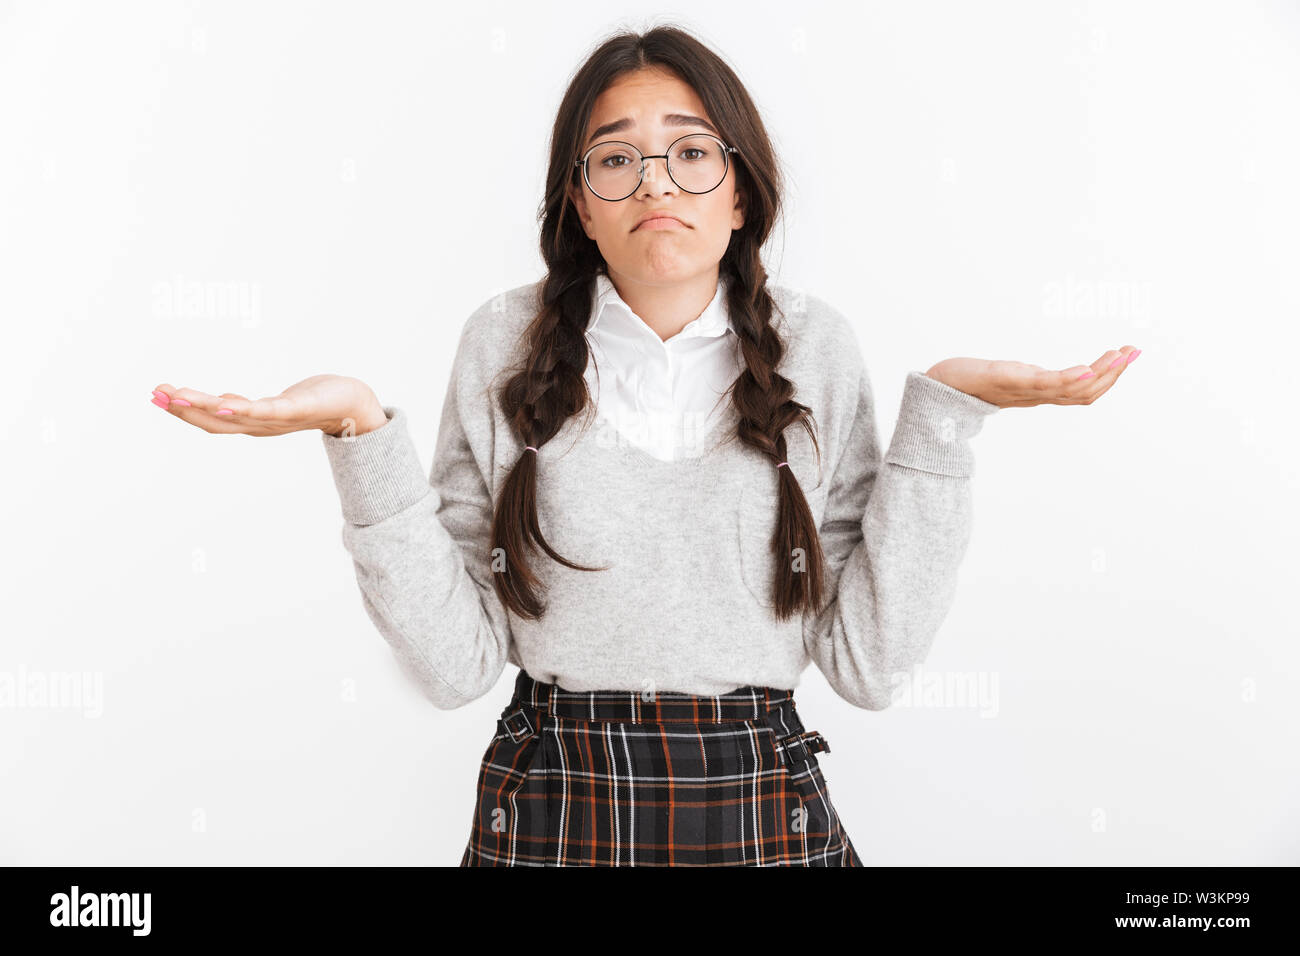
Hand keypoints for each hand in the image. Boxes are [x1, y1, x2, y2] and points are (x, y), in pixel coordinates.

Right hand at [149, 374, 384, 435]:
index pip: (213, 422)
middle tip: (157, 394)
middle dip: (185, 409)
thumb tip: (220, 401)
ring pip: (236, 416)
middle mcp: (264, 426)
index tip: (157, 396)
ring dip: (205, 406)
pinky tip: (225, 403)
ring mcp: (281, 419)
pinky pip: (268, 410)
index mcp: (255, 424)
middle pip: (218, 423)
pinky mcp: (299, 408)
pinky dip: (245, 408)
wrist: (355, 405)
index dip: (183, 411)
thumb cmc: (315, 400)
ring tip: (178, 395)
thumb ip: (248, 406)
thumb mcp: (274, 402)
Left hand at [924, 346, 1140, 407]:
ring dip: (1100, 374)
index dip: (1110, 377)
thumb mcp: (1011, 375)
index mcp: (1039, 393)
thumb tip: (1060, 373)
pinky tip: (1085, 370)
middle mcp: (1035, 395)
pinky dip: (1067, 380)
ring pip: (1070, 390)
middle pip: (1085, 394)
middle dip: (1113, 374)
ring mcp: (1023, 390)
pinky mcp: (1007, 381)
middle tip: (1133, 351)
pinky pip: (1042, 385)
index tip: (1129, 354)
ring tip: (1120, 355)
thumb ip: (1035, 377)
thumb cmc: (971, 381)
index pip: (1083, 392)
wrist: (937, 387)